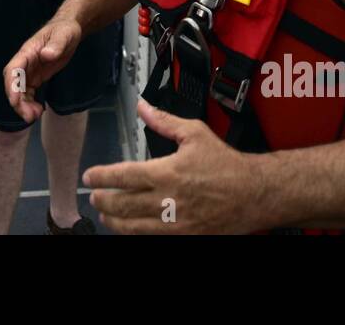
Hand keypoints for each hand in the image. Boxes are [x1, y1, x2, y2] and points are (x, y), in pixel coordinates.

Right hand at [2, 17, 82, 123]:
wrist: (69, 31)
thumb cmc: (65, 30)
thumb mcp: (64, 35)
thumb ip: (55, 45)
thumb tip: (45, 54)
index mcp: (28, 52)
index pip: (13, 69)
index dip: (11, 85)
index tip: (14, 100)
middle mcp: (25, 62)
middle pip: (13, 84)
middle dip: (17, 101)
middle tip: (28, 116)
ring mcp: (30, 71)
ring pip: (20, 91)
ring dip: (23, 105)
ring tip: (34, 116)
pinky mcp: (36, 77)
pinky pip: (29, 93)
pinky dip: (30, 103)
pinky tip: (38, 111)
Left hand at [84, 100, 269, 233]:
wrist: (254, 194)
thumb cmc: (227, 165)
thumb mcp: (195, 134)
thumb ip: (164, 122)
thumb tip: (143, 108)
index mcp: (166, 173)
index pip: (123, 176)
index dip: (102, 177)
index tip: (90, 176)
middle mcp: (167, 201)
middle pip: (122, 205)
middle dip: (103, 201)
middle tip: (94, 196)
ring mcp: (175, 223)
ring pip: (133, 227)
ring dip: (115, 221)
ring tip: (106, 215)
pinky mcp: (184, 236)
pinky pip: (152, 238)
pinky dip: (136, 233)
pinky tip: (131, 228)